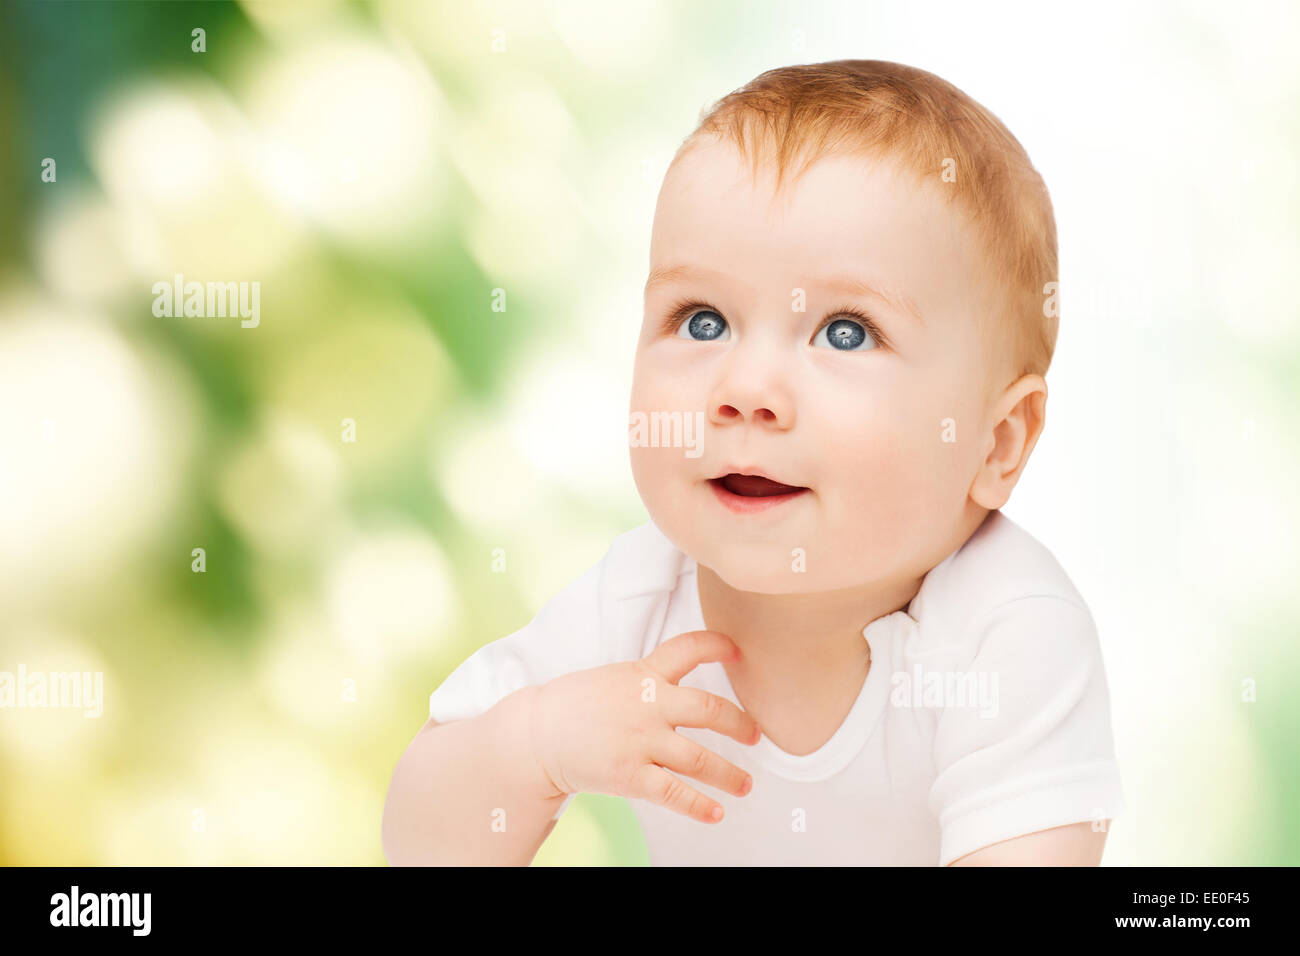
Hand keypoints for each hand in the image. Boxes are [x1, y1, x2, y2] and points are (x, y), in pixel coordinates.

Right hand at [529, 630, 761, 822]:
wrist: (534, 734)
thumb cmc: (572, 705)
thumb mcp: (613, 678)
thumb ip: (646, 680)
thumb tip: (677, 686)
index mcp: (643, 674)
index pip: (688, 648)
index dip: (717, 646)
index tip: (737, 651)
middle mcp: (648, 704)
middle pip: (709, 708)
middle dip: (739, 724)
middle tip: (756, 735)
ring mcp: (640, 740)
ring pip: (699, 757)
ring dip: (729, 774)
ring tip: (746, 784)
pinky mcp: (629, 774)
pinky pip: (673, 792)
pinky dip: (699, 805)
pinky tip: (716, 813)